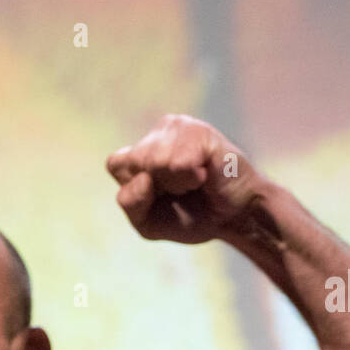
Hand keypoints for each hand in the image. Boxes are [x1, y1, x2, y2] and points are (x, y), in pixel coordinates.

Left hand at [106, 114, 260, 243]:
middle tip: (183, 190)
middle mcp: (157, 133)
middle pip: (134, 162)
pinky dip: (189, 179)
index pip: (116, 164)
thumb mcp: (147, 222)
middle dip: (158, 188)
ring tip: (195, 182)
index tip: (159, 196)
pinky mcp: (199, 131)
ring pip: (155, 162)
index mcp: (140, 152)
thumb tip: (143, 177)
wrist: (234, 218)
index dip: (135, 188)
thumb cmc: (191, 216)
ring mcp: (178, 126)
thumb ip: (131, 203)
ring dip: (176, 183)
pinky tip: (204, 174)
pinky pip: (177, 163)